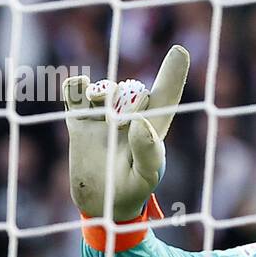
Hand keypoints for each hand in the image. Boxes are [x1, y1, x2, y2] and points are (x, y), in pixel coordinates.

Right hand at [63, 45, 188, 219]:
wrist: (101, 206)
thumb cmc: (132, 192)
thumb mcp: (145, 178)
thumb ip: (147, 154)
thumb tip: (139, 123)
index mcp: (152, 127)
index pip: (166, 95)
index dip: (173, 73)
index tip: (180, 50)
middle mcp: (129, 116)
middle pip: (132, 89)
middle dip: (127, 98)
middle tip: (119, 122)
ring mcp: (103, 117)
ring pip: (105, 89)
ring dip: (103, 93)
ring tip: (101, 111)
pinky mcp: (79, 122)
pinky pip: (75, 93)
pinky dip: (76, 86)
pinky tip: (78, 86)